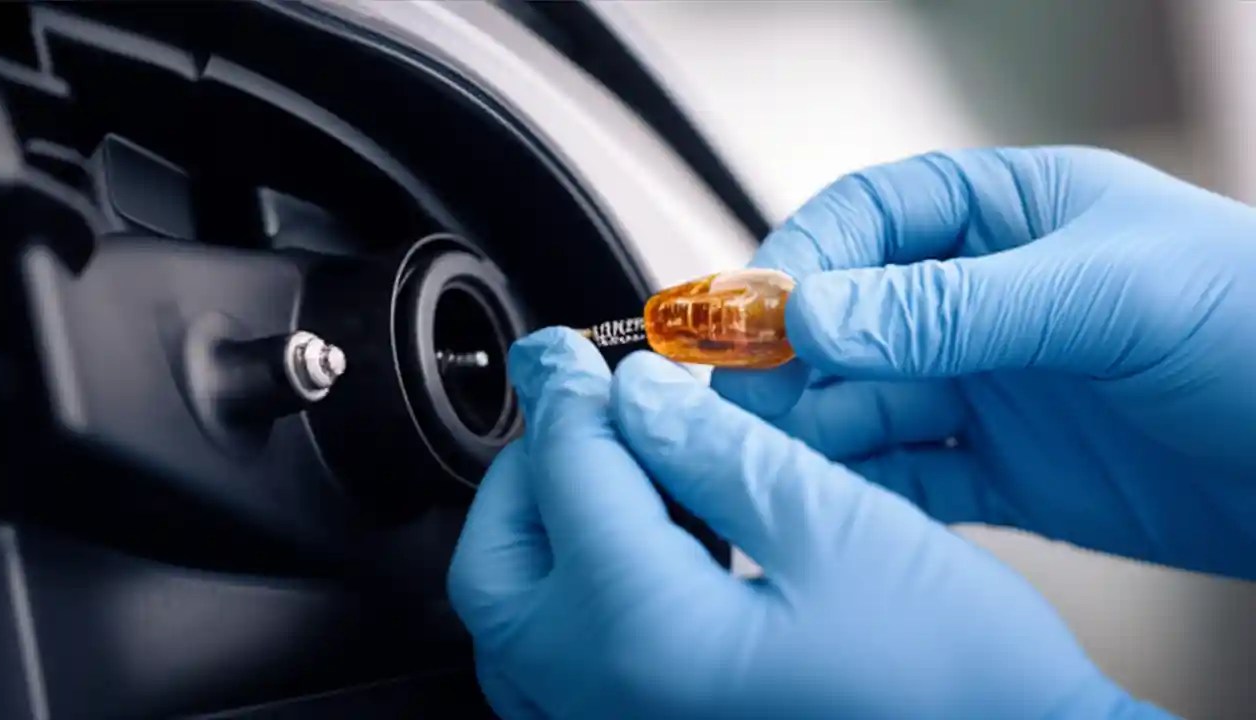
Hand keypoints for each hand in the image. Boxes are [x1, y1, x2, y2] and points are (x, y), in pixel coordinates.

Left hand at [447, 328, 1169, 718]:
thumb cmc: (963, 682)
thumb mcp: (839, 526)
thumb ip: (716, 449)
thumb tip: (632, 395)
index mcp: (647, 635)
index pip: (567, 478)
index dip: (564, 394)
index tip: (564, 351)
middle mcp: (609, 704)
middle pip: (496, 567)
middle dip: (530, 472)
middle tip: (580, 413)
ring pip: (516, 628)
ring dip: (543, 536)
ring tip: (615, 472)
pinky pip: (562, 673)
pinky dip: (571, 601)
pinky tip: (639, 557)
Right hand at [713, 147, 1255, 578]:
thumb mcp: (1105, 296)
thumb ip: (953, 308)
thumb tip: (814, 313)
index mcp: (1010, 219)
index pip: (872, 219)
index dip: (802, 257)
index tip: (750, 311)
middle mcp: (985, 303)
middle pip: (849, 319)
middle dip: (786, 357)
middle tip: (733, 399)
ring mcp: (991, 390)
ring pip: (865, 405)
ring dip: (810, 431)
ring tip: (764, 458)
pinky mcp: (1004, 475)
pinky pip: (910, 478)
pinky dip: (864, 492)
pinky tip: (831, 504)